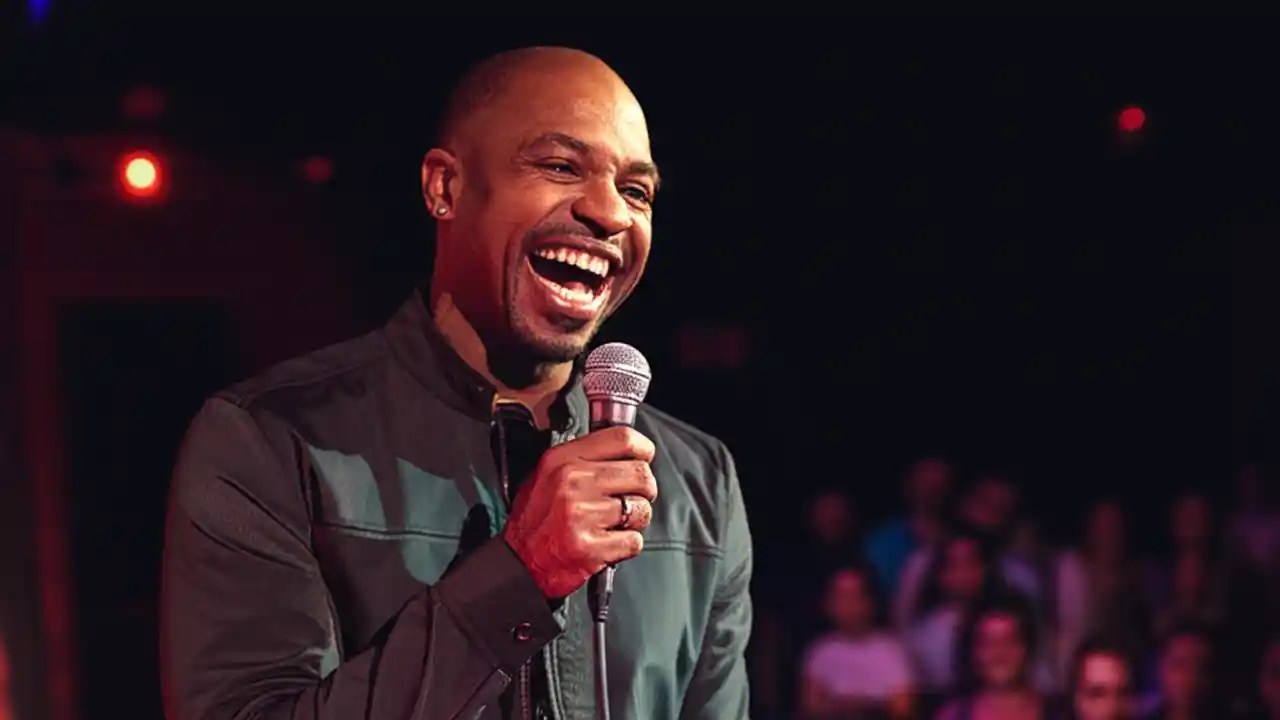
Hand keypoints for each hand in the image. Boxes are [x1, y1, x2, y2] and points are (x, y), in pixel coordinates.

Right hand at [503, 426, 657, 598]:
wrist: (518, 564)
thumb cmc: (535, 520)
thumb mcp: (547, 474)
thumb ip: (584, 458)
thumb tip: (627, 451)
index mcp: (563, 459)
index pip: (622, 438)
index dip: (643, 449)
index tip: (644, 458)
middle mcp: (572, 482)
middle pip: (640, 474)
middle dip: (643, 490)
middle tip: (630, 499)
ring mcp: (582, 514)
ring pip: (641, 509)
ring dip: (635, 520)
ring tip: (613, 525)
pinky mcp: (590, 547)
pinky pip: (634, 541)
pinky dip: (627, 545)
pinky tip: (608, 544)